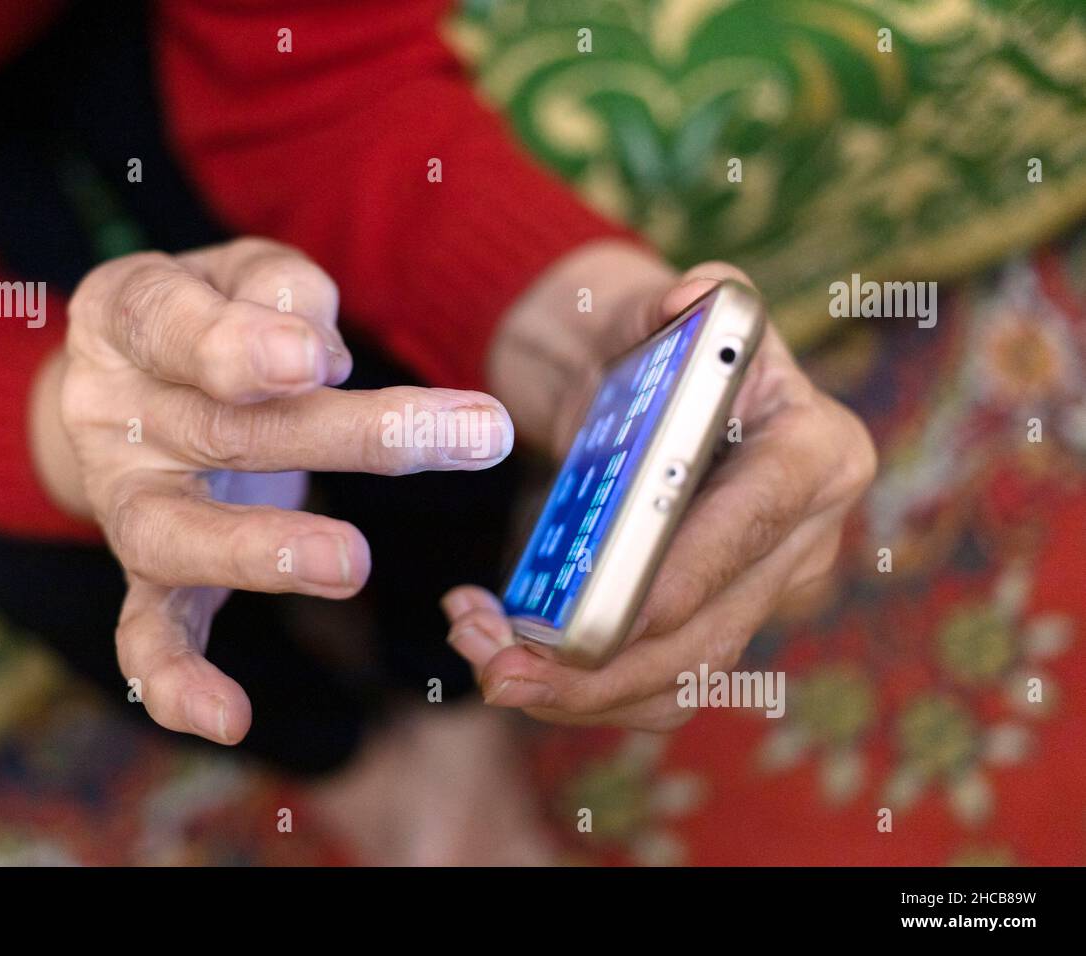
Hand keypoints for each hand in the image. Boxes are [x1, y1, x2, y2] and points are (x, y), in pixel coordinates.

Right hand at [29, 239, 512, 743]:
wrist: (136, 378)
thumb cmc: (212, 314)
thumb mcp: (241, 273)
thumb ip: (280, 293)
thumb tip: (319, 355)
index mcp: (125, 317)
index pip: (170, 322)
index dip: (238, 345)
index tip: (315, 361)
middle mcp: (112, 416)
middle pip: (222, 432)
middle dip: (351, 434)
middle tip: (467, 434)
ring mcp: (125, 502)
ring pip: (180, 535)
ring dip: (270, 551)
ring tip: (353, 565)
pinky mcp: (144, 572)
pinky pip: (146, 633)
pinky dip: (177, 682)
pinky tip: (229, 721)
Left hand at [442, 243, 874, 730]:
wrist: (639, 390)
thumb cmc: (652, 341)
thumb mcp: (659, 307)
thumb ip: (678, 297)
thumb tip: (695, 294)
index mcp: (818, 449)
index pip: (753, 523)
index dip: (683, 575)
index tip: (602, 613)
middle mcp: (809, 538)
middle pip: (712, 632)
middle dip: (603, 664)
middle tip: (500, 666)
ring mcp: (766, 594)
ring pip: (684, 679)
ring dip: (584, 695)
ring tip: (489, 668)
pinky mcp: (719, 626)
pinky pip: (662, 687)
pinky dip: (588, 693)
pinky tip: (512, 665)